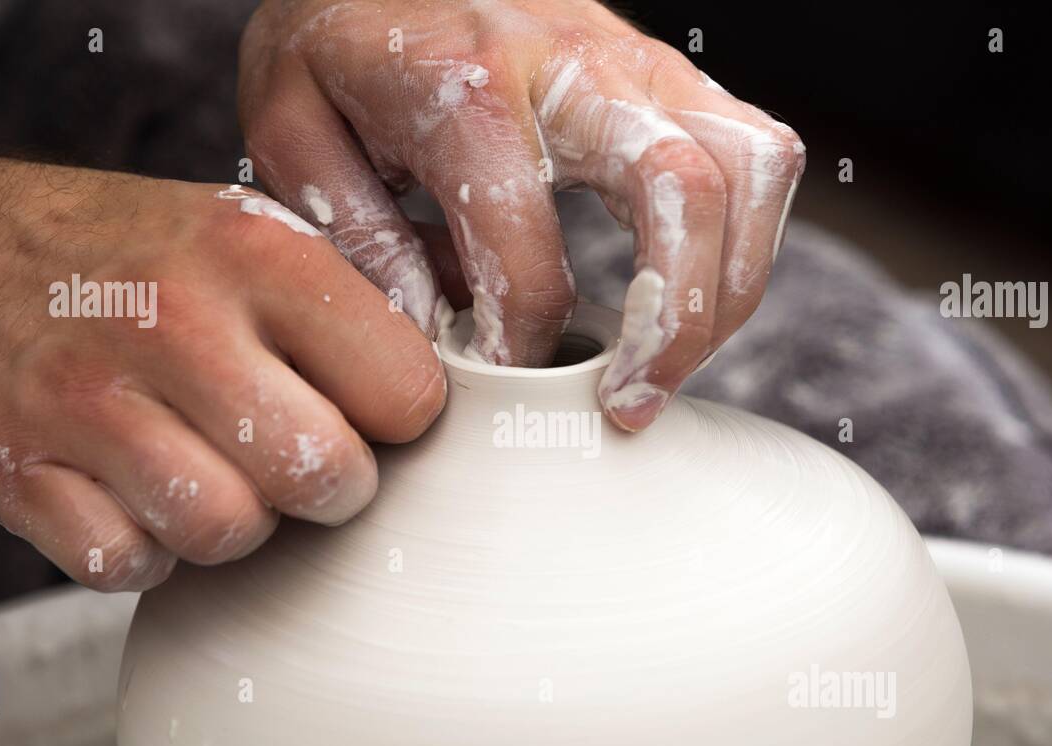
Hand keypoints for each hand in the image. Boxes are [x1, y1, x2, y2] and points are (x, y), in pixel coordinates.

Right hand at [0, 157, 446, 590]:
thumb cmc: (141, 254)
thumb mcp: (255, 228)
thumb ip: (367, 291)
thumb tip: (494, 342)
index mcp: (257, 254)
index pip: (405, 391)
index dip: (401, 416)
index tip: (372, 410)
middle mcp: (174, 322)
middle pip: (324, 476)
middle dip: (331, 485)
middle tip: (302, 454)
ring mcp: (86, 402)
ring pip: (227, 532)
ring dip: (238, 521)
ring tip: (217, 469)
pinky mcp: (17, 473)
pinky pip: (127, 565)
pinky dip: (145, 549)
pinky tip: (139, 495)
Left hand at [239, 0, 804, 429]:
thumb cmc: (337, 36)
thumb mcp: (294, 129)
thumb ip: (355, 235)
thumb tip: (435, 333)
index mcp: (464, 84)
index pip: (528, 245)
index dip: (526, 340)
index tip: (506, 381)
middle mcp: (572, 62)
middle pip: (683, 192)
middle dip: (676, 324)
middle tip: (632, 403)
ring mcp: (637, 58)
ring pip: (751, 168)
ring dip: (732, 286)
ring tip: (673, 362)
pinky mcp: (669, 70)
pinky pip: (758, 152)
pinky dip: (746, 236)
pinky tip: (694, 291)